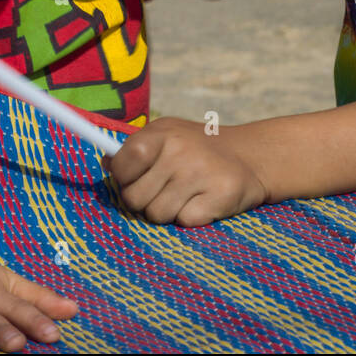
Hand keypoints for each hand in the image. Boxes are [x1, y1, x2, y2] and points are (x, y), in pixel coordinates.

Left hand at [104, 117, 268, 226]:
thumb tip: (105, 163)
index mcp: (162, 133)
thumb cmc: (197, 149)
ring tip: (186, 194)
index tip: (134, 179)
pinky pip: (185, 222)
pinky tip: (203, 201)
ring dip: (168, 211)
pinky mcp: (220, 196)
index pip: (123, 163)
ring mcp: (201, 173)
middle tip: (165, 190)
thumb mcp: (166, 136)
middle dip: (144, 201)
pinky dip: (191, 217)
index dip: (123, 178)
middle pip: (135, 198)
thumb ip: (135, 149)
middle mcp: (180, 150)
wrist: (251, 155)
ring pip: (157, 215)